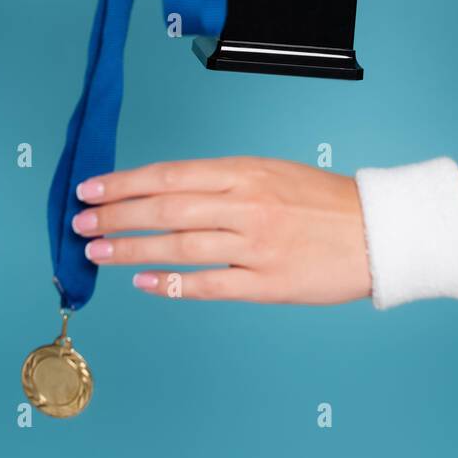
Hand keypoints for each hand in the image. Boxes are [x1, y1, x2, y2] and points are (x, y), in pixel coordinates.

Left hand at [72, 157, 371, 304]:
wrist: (377, 231)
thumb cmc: (324, 201)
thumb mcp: (272, 172)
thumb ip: (223, 181)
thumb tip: (167, 192)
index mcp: (245, 172)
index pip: (170, 175)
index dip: (124, 182)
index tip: (91, 188)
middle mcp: (245, 204)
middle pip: (165, 209)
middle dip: (116, 214)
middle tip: (80, 221)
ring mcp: (255, 245)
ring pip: (179, 246)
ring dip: (131, 248)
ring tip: (98, 250)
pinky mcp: (267, 283)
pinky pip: (209, 285)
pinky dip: (172, 284)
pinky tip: (143, 282)